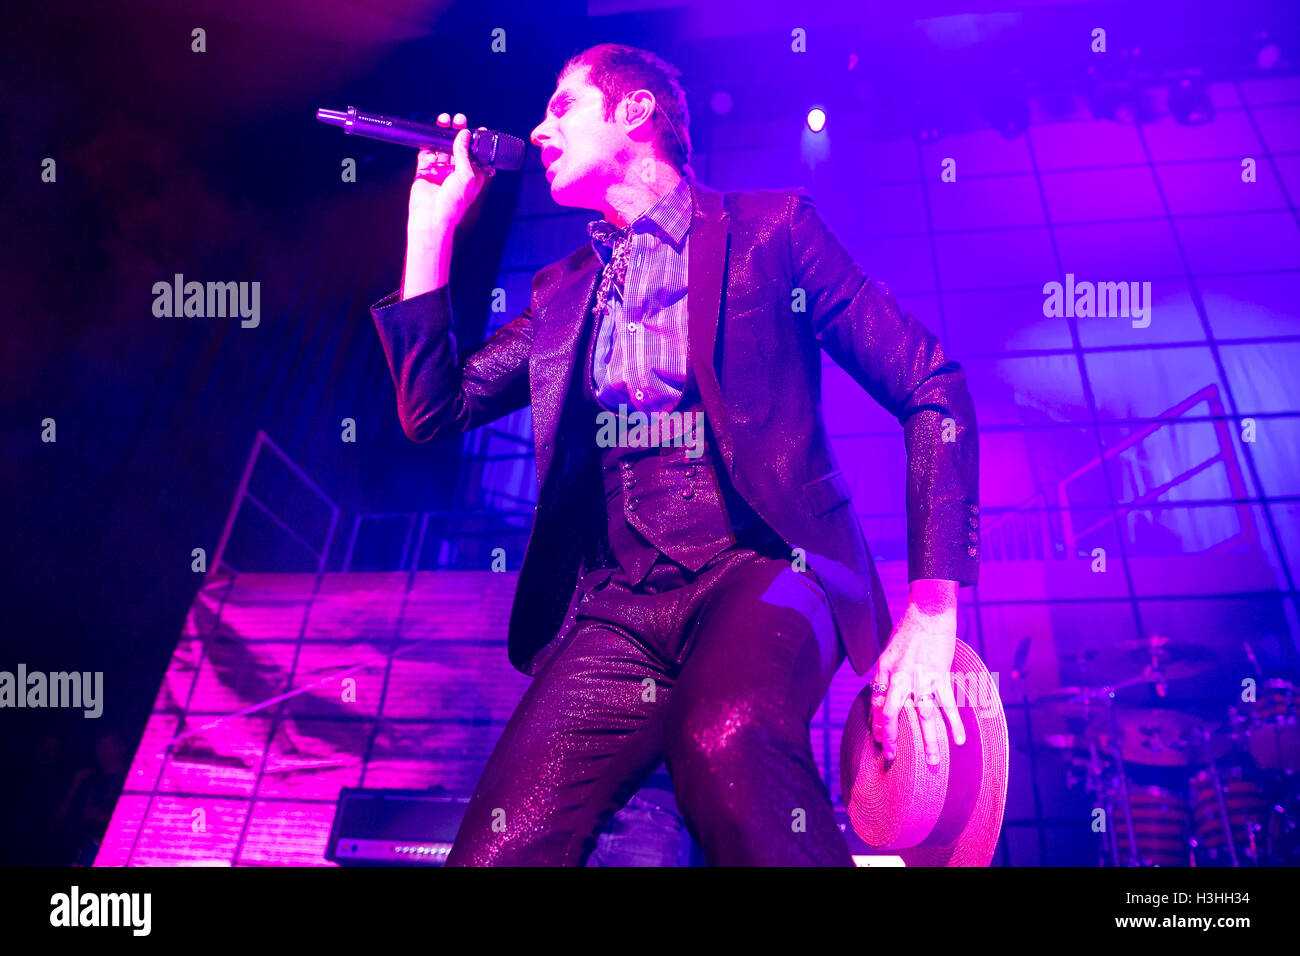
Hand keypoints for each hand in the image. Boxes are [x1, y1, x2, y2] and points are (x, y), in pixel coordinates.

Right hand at [408, 112, 490, 238]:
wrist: (431, 217)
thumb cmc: (453, 203)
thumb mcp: (466, 175)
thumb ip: (464, 153)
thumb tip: (464, 134)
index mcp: (472, 176)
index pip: (475, 155)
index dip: (476, 142)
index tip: (478, 129)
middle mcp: (456, 174)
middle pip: (457, 148)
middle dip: (458, 133)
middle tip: (458, 119)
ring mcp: (440, 172)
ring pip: (441, 148)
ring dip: (442, 136)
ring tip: (443, 121)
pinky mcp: (424, 172)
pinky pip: (426, 156)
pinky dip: (428, 150)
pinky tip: (431, 152)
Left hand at [866, 588, 965, 765]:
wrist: (928, 613)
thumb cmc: (906, 634)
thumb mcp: (887, 655)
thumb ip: (884, 679)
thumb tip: (881, 701)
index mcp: (885, 672)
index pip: (877, 705)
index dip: (877, 726)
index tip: (880, 742)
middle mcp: (901, 678)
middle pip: (893, 714)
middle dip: (892, 739)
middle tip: (892, 759)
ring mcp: (923, 679)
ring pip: (924, 715)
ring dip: (929, 740)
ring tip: (933, 762)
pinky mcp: (941, 676)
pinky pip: (949, 704)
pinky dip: (955, 723)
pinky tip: (959, 741)